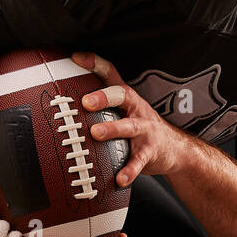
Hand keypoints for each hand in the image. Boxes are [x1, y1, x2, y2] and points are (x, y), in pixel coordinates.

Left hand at [72, 51, 191, 186]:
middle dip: (104, 96)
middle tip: (85, 101)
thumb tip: (61, 107)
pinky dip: (130, 170)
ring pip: (130, 127)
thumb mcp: (123, 113)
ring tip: (97, 133)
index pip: (111, 74)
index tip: (75, 57)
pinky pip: (139, 161)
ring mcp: (145, 130)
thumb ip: (100, 109)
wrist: (175, 149)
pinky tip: (120, 178)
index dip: (95, 63)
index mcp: (127, 98)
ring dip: (113, 129)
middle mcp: (136, 109)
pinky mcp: (150, 152)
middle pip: (122, 96)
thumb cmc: (140, 129)